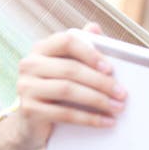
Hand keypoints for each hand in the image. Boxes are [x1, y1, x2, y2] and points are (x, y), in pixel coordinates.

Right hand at [10, 23, 127, 149]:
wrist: (34, 122)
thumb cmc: (59, 89)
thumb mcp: (70, 67)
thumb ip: (83, 47)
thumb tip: (94, 27)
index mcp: (42, 48)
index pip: (67, 41)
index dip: (90, 53)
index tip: (110, 68)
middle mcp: (30, 64)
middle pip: (70, 69)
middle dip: (101, 82)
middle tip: (122, 94)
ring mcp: (26, 87)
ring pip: (67, 90)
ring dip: (98, 100)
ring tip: (118, 108)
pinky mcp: (28, 110)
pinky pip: (64, 113)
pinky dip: (89, 118)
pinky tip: (106, 122)